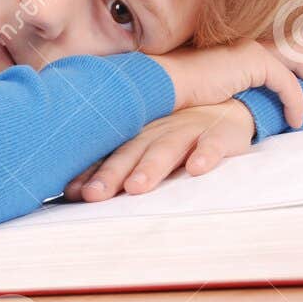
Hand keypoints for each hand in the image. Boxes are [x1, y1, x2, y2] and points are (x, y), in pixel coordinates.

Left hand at [63, 101, 256, 200]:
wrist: (230, 106)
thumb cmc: (180, 134)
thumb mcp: (149, 146)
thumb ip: (117, 166)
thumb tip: (72, 194)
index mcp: (138, 135)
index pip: (110, 154)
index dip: (90, 172)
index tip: (72, 193)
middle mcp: (159, 130)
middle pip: (132, 151)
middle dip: (112, 173)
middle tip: (94, 195)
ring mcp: (189, 130)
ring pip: (167, 148)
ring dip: (151, 167)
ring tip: (136, 187)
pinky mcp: (221, 132)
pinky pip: (214, 143)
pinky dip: (206, 154)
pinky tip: (196, 169)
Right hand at [152, 31, 302, 128]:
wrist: (165, 81)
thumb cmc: (179, 83)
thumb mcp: (211, 75)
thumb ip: (230, 72)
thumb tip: (238, 82)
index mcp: (236, 33)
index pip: (275, 30)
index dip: (296, 35)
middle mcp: (246, 34)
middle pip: (292, 38)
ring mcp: (251, 45)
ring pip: (298, 60)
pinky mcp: (254, 63)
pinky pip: (287, 85)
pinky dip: (296, 103)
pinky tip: (296, 121)